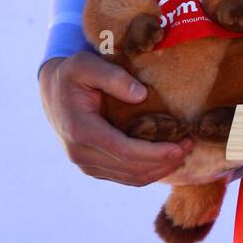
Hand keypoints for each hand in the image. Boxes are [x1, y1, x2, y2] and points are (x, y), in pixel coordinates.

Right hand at [39, 53, 194, 185]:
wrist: (52, 91)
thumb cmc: (72, 74)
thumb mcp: (86, 64)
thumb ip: (112, 77)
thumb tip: (141, 94)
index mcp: (81, 130)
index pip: (125, 151)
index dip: (156, 153)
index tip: (181, 145)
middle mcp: (81, 154)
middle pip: (131, 169)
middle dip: (165, 162)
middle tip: (190, 145)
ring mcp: (86, 164)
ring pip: (130, 178)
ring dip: (160, 169)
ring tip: (184, 151)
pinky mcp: (93, 168)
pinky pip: (125, 177)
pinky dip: (149, 172)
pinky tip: (167, 158)